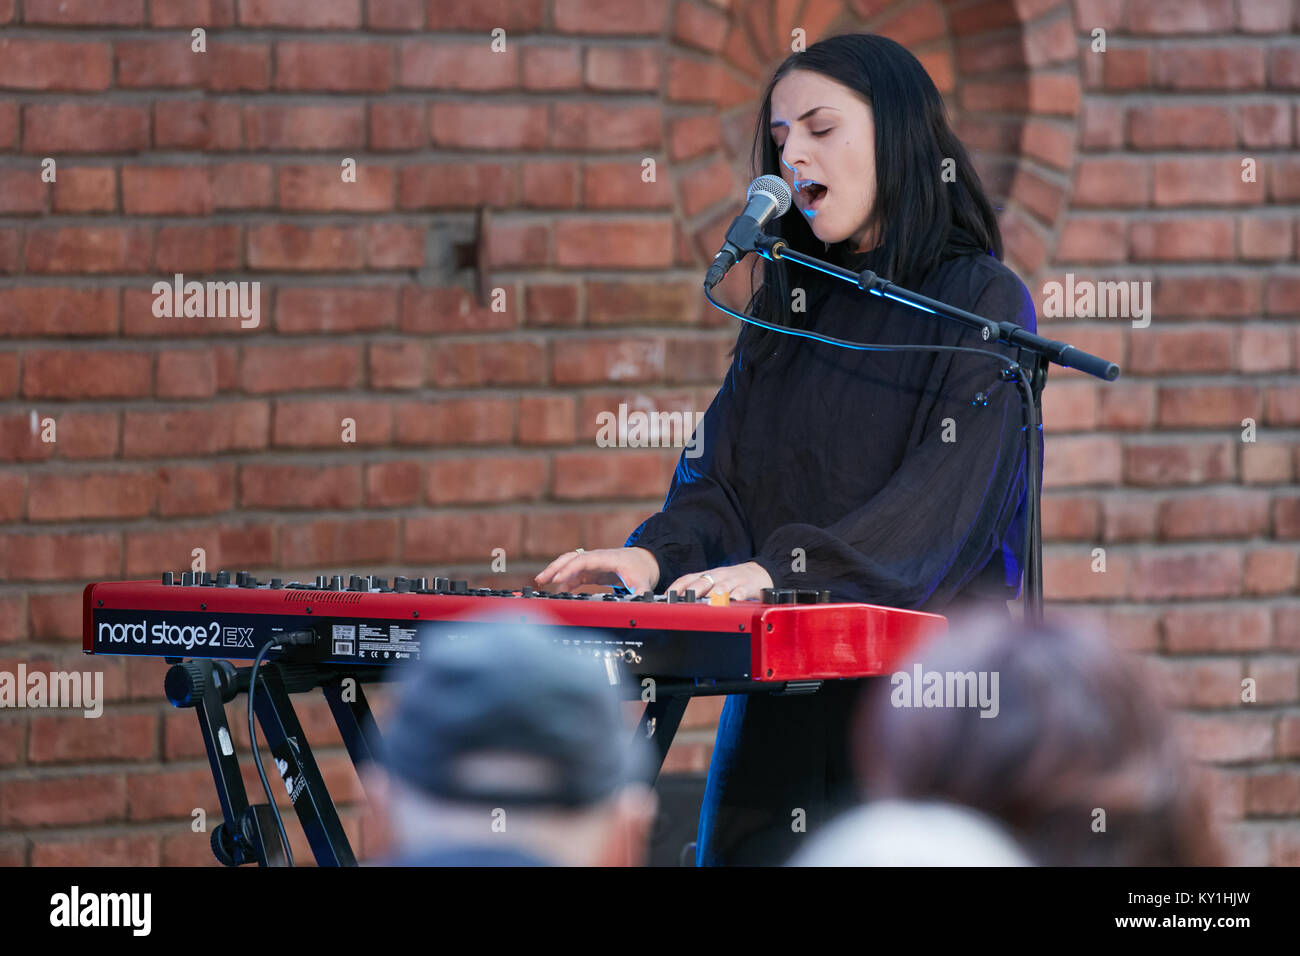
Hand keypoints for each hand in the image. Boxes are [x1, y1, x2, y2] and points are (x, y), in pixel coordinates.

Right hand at [535, 547, 659, 594]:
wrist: (647, 561)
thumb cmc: (643, 570)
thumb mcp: (644, 583)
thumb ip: (640, 594)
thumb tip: (639, 604)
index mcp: (607, 559)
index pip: (583, 561)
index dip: (569, 569)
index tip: (557, 579)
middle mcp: (597, 558)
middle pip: (571, 558)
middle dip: (555, 568)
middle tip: (540, 579)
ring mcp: (593, 563)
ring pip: (569, 563)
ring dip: (555, 570)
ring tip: (541, 581)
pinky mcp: (592, 570)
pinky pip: (574, 572)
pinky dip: (564, 579)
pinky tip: (558, 590)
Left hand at [665, 561, 772, 601]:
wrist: (759, 572)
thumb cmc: (731, 581)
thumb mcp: (713, 583)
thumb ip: (697, 591)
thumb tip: (675, 603)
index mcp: (707, 576)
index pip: (687, 578)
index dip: (676, 588)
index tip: (666, 598)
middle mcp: (717, 576)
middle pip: (703, 581)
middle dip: (692, 590)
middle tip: (684, 600)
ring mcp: (732, 580)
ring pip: (722, 585)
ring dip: (715, 593)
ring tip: (709, 601)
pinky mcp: (747, 586)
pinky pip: (742, 591)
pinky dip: (737, 596)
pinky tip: (733, 602)